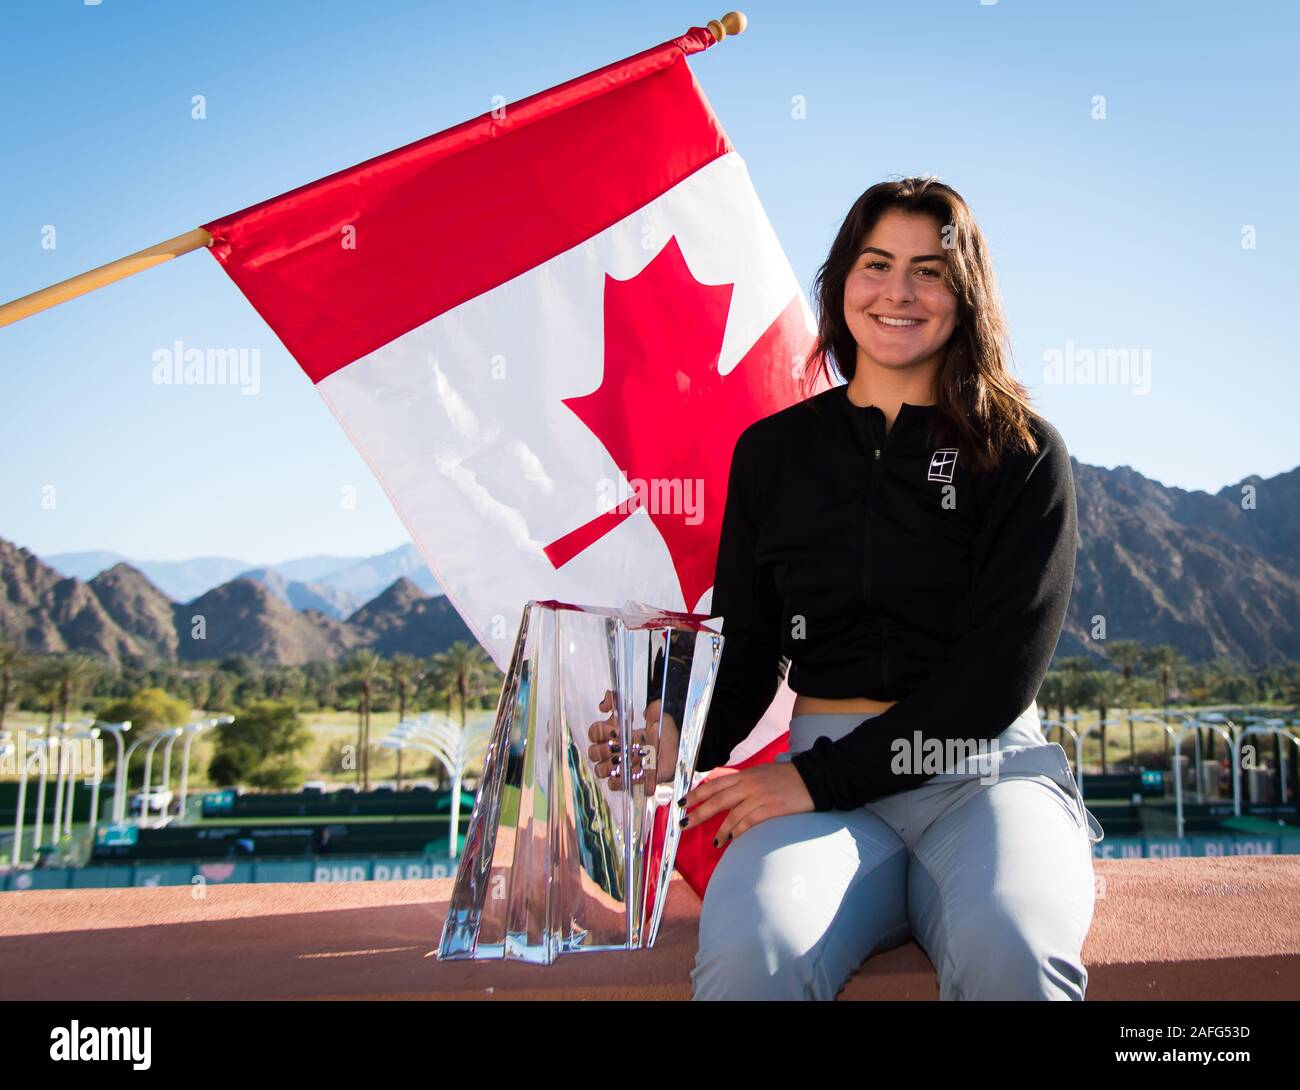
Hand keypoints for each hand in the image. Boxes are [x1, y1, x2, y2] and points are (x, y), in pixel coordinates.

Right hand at [587, 692, 678, 787]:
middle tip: (617, 748)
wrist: (677, 755)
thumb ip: (651, 709)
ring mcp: (619, 766)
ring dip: (609, 766)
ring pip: (599, 770)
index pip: (594, 731)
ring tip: (623, 762)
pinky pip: (612, 784)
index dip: (598, 731)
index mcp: (617, 732)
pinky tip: (630, 773)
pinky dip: (619, 780)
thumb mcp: (660, 716)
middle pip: (593, 752)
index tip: (613, 730)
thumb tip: (643, 710)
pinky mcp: (627, 781)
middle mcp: (614, 749)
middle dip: (602, 750)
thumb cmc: (665, 735)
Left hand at [680, 762, 814, 844]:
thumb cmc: (787, 777)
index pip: (714, 784)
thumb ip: (744, 782)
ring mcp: (759, 796)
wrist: (813, 778)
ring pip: (731, 815)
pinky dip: (738, 833)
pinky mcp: (770, 809)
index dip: (696, 794)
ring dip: (720, 830)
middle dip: (698, 813)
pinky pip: (748, 823)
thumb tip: (727, 793)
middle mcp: (748, 784)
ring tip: (714, 842)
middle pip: (717, 800)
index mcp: (745, 774)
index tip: (682, 803)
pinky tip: (733, 840)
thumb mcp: (761, 773)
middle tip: (684, 824)